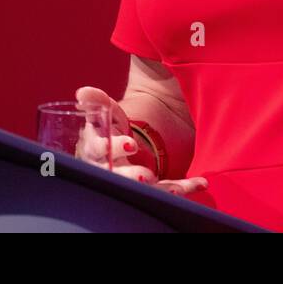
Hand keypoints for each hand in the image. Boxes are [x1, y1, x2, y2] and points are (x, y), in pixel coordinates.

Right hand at [73, 86, 208, 195]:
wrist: (135, 135)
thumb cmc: (114, 126)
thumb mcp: (107, 112)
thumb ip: (97, 102)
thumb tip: (82, 93)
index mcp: (97, 149)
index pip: (99, 152)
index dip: (112, 149)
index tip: (130, 143)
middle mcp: (112, 168)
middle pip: (117, 176)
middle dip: (131, 176)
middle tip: (145, 175)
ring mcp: (132, 180)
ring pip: (142, 189)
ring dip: (158, 189)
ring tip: (175, 188)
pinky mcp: (152, 187)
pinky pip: (165, 191)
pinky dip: (183, 187)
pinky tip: (200, 182)